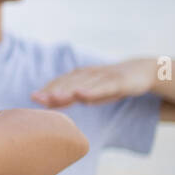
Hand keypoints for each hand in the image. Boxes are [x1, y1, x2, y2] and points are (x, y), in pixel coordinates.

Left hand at [31, 60, 154, 106]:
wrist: (142, 71)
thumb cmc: (111, 84)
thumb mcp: (92, 92)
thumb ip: (73, 98)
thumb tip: (53, 104)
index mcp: (80, 76)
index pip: (61, 82)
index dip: (47, 89)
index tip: (32, 98)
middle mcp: (90, 73)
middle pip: (68, 82)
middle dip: (51, 90)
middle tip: (36, 98)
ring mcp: (104, 76)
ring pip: (83, 83)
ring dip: (67, 90)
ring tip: (53, 98)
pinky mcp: (119, 81)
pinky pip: (104, 86)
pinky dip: (92, 90)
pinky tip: (81, 95)